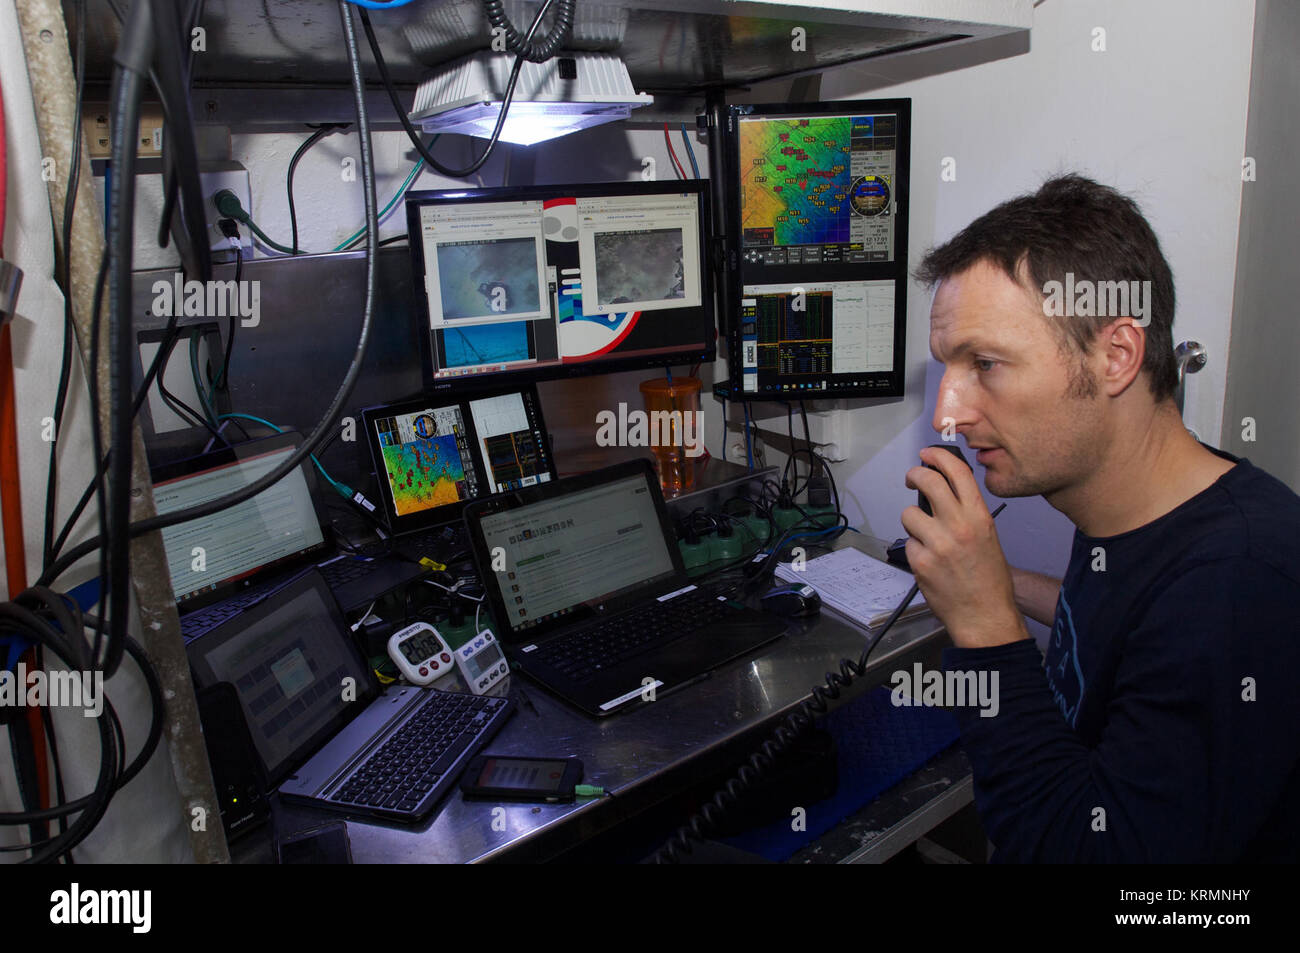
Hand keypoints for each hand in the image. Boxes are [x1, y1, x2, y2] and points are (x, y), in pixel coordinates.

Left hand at [901, 447, 1029, 648]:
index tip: (928, 454)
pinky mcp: (920, 562)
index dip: (939, 457)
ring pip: (909, 514)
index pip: (958, 472)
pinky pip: (908, 543)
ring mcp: (937, 543)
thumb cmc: (989, 580)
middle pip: (927, 481)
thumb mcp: (988, 537)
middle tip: (913, 479)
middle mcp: (959, 526)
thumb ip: (967, 513)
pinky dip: (915, 550)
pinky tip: (929, 562)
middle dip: (915, 475)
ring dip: (914, 523)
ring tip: (927, 538)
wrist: (985, 615)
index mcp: (979, 517)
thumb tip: (943, 493)